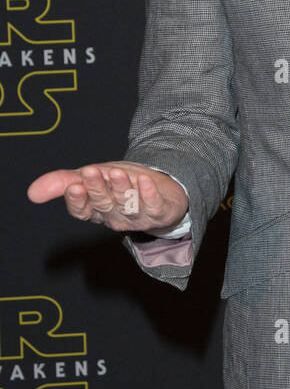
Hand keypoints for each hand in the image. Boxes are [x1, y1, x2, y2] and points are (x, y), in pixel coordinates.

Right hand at [27, 163, 188, 234]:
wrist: (156, 189)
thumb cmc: (118, 184)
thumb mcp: (89, 178)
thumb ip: (62, 183)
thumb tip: (31, 193)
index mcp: (96, 210)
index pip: (82, 211)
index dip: (78, 200)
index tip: (73, 185)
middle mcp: (115, 216)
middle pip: (104, 205)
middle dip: (97, 189)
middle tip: (90, 172)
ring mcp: (138, 217)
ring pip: (128, 205)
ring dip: (121, 189)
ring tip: (115, 172)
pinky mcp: (160, 212)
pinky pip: (154, 206)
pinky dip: (149, 194)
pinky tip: (145, 180)